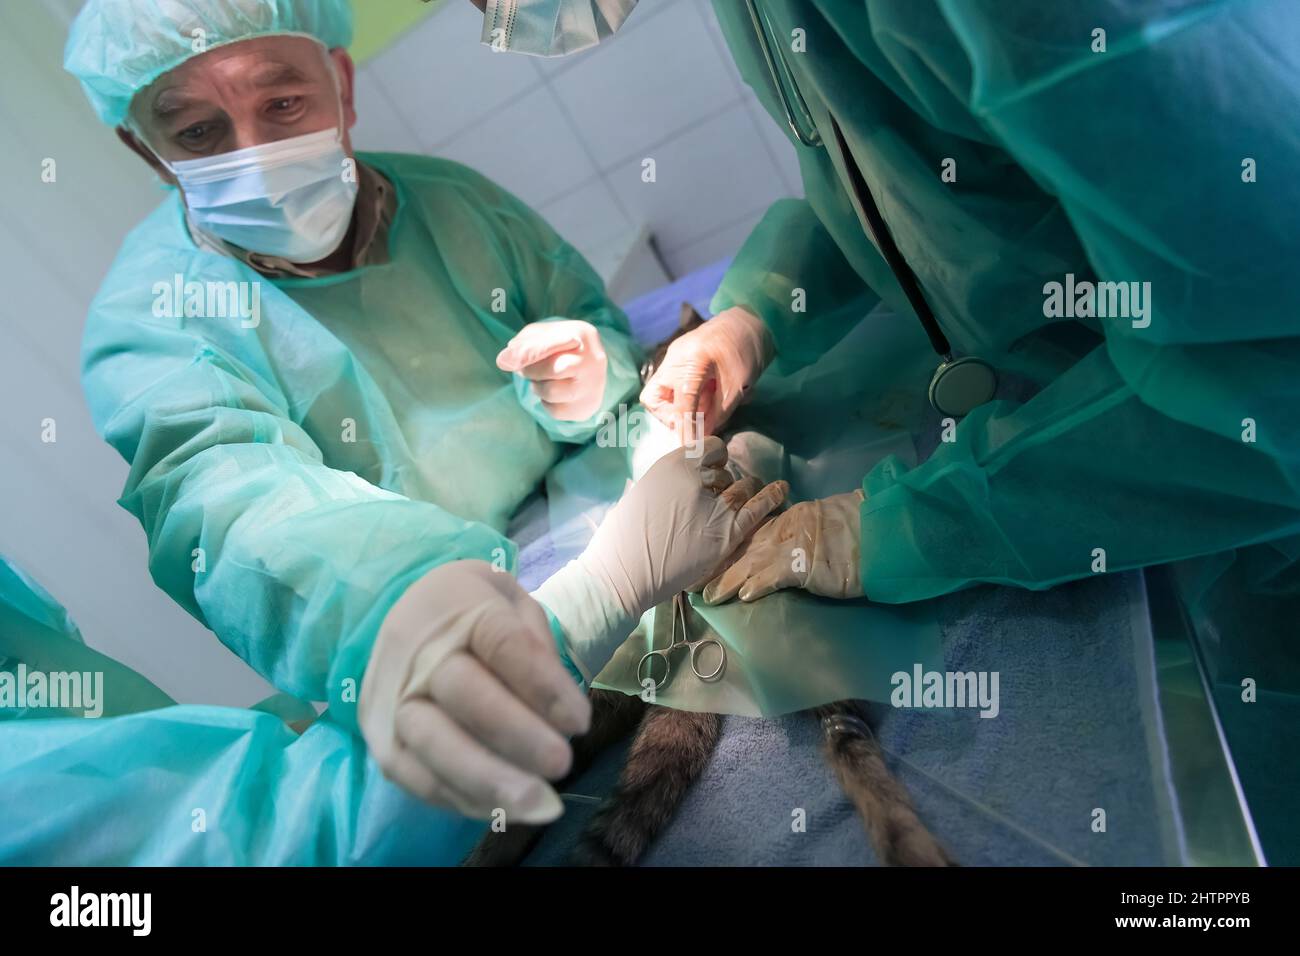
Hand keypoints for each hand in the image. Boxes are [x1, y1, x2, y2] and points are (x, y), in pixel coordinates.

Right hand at [358, 560, 591, 823]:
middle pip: (464, 693)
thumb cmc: (477, 612)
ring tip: (538, 804)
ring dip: (488, 780)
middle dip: (516, 735)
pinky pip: (415, 775)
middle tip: (561, 763)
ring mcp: (391, 693)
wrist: (411, 610)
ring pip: (431, 741)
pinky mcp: (377, 734)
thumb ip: (538, 651)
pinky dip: (462, 798)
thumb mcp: (516, 608)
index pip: (503, 644)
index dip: (542, 685)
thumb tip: (560, 714)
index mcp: (459, 604)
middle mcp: (419, 649)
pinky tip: (504, 809)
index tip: (580, 722)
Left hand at [496, 319, 607, 420]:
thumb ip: (524, 342)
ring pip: (551, 392)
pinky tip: (554, 392)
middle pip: (553, 370)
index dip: (527, 353)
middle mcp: (593, 360)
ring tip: (542, 380)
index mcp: (581, 335)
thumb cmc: (562, 347)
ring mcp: (593, 385)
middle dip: (531, 370)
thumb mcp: (545, 334)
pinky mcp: (588, 406)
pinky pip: (556, 411)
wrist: (590, 368)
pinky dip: (547, 402)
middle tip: (523, 369)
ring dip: (537, 387)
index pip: (552, 344)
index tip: (504, 361)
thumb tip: (505, 360)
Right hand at [533, 436, 787, 680]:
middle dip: (722, 480)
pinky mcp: (727, 534)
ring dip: (742, 489)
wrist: (624, 573)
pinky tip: (782, 490)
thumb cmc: (620, 537)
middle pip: (724, 471)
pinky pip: (756, 509)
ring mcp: (715, 506)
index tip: (710, 469)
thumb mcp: (638, 492)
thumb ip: (663, 482)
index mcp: (672, 464)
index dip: (712, 459)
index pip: (709, 448)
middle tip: (718, 493)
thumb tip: (676, 480)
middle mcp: (697, 479)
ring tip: (745, 493)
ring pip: (741, 488)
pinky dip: (771, 497)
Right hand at [639, 306, 772, 441]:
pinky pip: (671, 385)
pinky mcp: (678, 358)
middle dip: (671, 416)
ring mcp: (674, 356)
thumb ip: (718, 414)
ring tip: (705, 406)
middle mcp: (675, 358)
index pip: (682, 406)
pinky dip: (684, 398)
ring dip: (678, 408)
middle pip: (654, 398)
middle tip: (695, 420)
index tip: (689, 451)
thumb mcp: (738, 386)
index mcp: (692, 361)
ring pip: (659, 394)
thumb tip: (702, 438)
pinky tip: (705, 396)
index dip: (685, 432)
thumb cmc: (749, 349)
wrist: (754, 317)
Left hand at [702, 490, 864, 602]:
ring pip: (748, 565)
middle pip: (738, 550)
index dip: (723, 548)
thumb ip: (795, 533)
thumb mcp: (816, 526)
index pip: (745, 534)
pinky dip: (757, 585)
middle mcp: (780, 533)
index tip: (703, 557)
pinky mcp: (801, 566)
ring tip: (706, 596)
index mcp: (784, 522)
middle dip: (714, 566)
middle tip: (691, 580)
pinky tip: (742, 596)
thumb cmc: (850, 531)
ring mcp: (789, 549)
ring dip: (725, 581)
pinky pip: (774, 576)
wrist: (874, 531)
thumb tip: (782, 544)